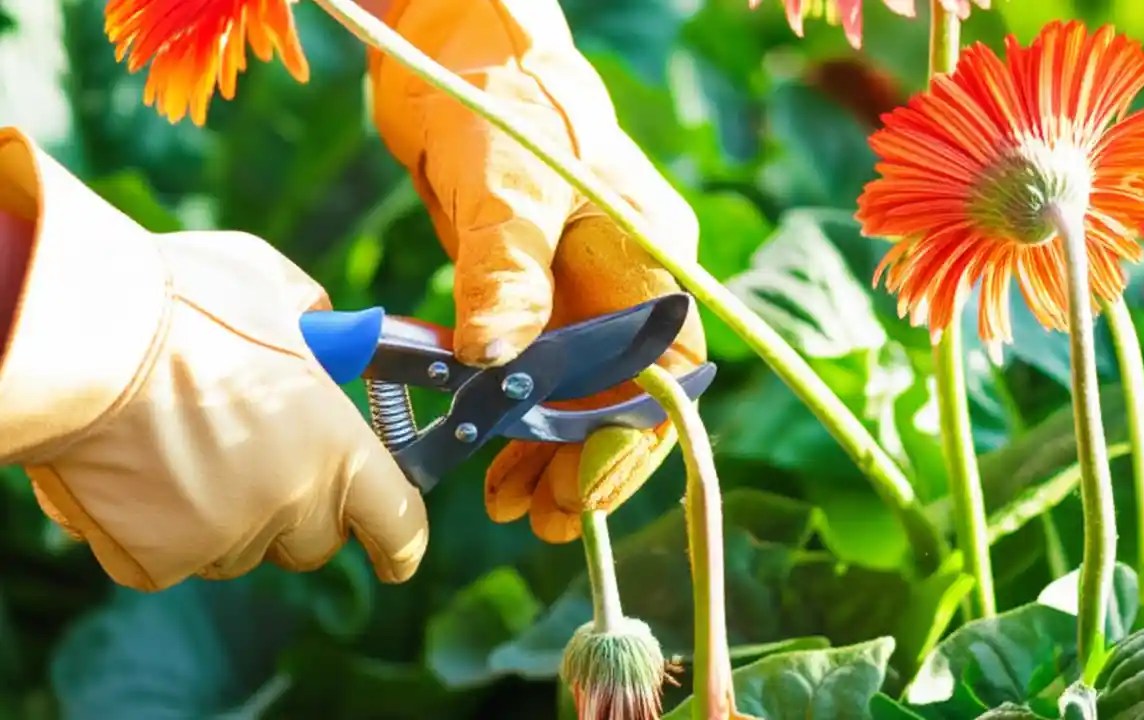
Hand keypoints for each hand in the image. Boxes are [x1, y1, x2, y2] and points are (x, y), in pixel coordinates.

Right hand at [0, 128, 427, 590]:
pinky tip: (138, 469)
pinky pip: (171, 556)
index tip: (399, 555)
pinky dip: (158, 526)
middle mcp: (290, 504)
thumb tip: (328, 333)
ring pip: (240, 548)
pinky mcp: (156, 561)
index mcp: (337, 448)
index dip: (400, 542)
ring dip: (227, 515)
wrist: (77, 339)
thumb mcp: (276, 289)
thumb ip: (319, 325)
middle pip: (313, 539)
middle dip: (297, 506)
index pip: (396, 523)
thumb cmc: (181, 301)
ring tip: (181, 444)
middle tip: (258, 455)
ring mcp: (223, 540)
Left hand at [366, 0, 705, 542]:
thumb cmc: (504, 101)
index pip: (666, 375)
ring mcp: (584, 292)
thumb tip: (494, 363)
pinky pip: (538, 377)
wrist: (463, 53)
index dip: (629, 441)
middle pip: (626, 399)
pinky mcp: (537, 293)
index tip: (578, 490)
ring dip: (546, 454)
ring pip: (580, 398)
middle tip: (536, 518)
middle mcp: (629, 286)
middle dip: (584, 463)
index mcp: (652, 259)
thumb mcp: (504, 186)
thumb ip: (505, 272)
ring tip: (506, 506)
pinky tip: (489, 461)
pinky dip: (515, 421)